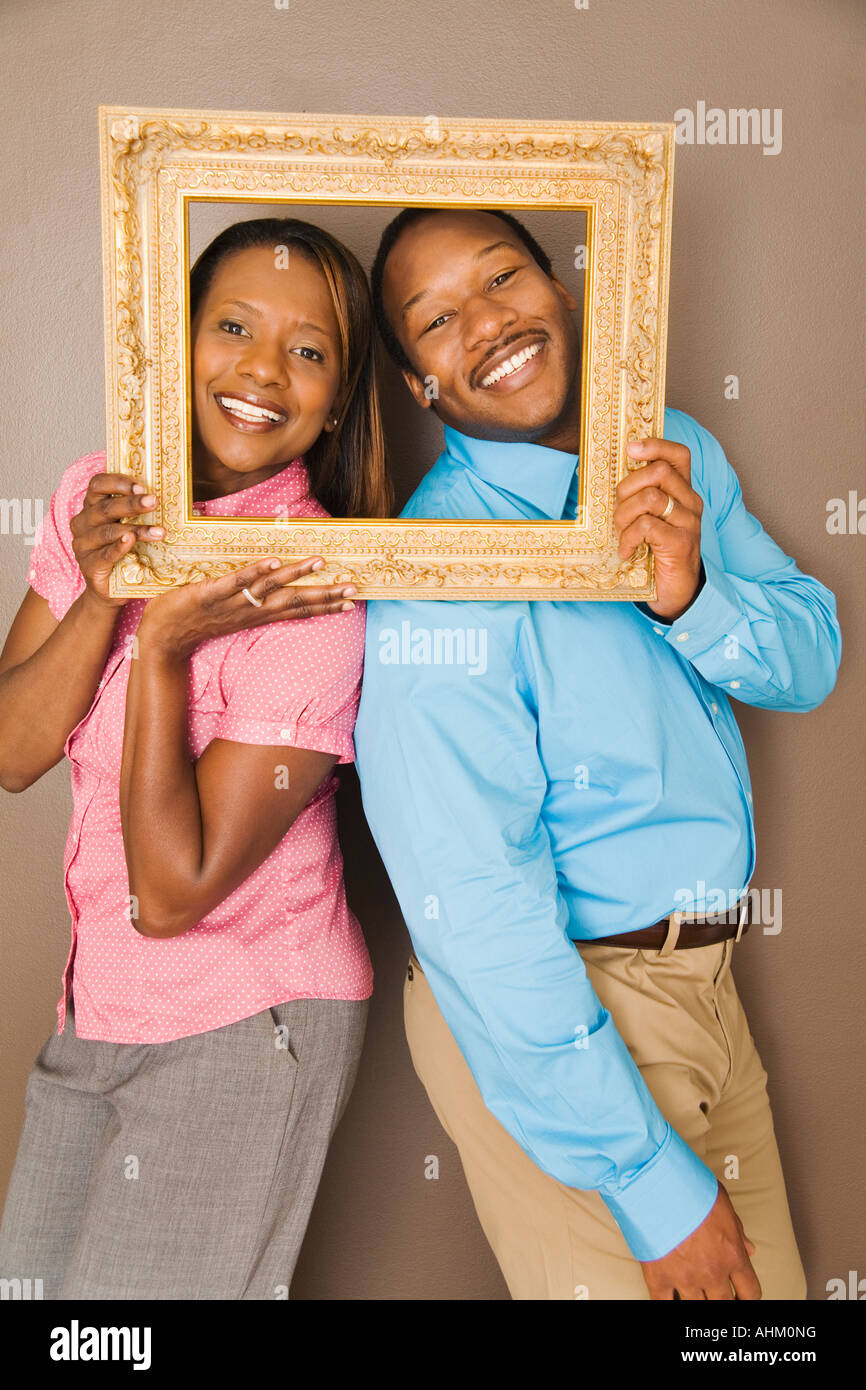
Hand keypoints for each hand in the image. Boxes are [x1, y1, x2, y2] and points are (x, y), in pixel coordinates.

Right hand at [70, 473, 163, 608]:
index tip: (141, 486)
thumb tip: (165, 494)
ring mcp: (83, 546)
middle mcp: (83, 523)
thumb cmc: (124, 554)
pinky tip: (131, 541)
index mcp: (91, 508)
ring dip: (136, 528)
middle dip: (132, 503)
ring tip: (159, 531)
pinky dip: (119, 547)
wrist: (110, 590)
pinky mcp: (89, 566)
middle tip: (154, 502)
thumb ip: (137, 511)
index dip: (118, 482)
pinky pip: (105, 554)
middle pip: (105, 507)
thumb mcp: (129, 527)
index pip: (97, 485)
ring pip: (108, 531)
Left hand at [136, 555, 357, 661]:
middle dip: (323, 595)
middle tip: (352, 589)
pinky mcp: (208, 595)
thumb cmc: (194, 622)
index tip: (351, 601)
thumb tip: (269, 580)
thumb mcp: (229, 614)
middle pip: (293, 602)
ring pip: (268, 588)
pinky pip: (235, 582)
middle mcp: (249, 611)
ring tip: (319, 562)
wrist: (160, 640)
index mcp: (256, 616)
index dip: (324, 606)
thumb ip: (250, 599)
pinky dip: (254, 572)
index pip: (297, 610)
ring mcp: (230, 603)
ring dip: (294, 575)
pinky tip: (272, 561)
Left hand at [615, 438, 703, 620]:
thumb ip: (641, 496)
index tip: (630, 449)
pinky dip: (629, 537)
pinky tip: (627, 550)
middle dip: (627, 487)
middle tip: (619, 510)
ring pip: (650, 498)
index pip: (678, 454)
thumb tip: (616, 475)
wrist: (676, 592)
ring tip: (622, 532)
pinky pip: (647, 526)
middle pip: (659, 472)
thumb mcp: (650, 518)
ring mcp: (688, 523)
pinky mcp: (680, 544)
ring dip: (625, 514)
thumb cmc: (658, 553)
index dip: (655, 445)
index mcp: (683, 492)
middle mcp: (690, 503)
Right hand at [640, 1183, 760, 1299]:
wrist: (656, 1182)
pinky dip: (669, 1304)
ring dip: (698, 1301)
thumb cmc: (690, 1185)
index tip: (743, 1296)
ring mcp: (685, 1277)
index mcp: (732, 1253)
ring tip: (695, 1294)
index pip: (750, 1291)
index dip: (748, 1297)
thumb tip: (748, 1247)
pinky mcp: (659, 1277)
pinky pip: (665, 1304)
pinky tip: (671, 1299)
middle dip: (724, 1301)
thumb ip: (737, 1229)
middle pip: (724, 1303)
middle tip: (718, 1296)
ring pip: (698, 1307)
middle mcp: (712, 1271)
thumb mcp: (722, 1202)